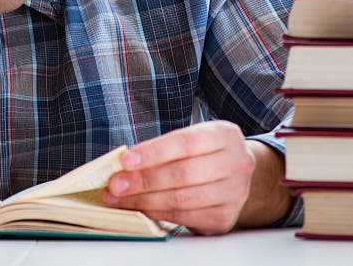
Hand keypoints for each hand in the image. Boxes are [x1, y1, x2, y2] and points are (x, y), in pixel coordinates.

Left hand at [102, 121, 257, 234]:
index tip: (125, 160)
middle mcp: (236, 163)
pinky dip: (158, 213)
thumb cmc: (202, 152)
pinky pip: (185, 218)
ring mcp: (234, 193)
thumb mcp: (188, 139)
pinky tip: (140, 208)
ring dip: (145, 200)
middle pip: (183, 174)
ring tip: (119, 199)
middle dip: (143, 180)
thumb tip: (121, 165)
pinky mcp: (225, 218)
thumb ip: (161, 148)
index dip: (153, 152)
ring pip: (182, 199)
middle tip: (115, 184)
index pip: (185, 143)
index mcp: (224, 135)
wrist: (232, 173)